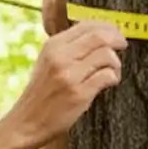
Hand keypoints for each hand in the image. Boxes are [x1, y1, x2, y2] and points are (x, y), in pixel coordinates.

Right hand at [3, 20, 125, 148]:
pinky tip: (108, 83)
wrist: (25, 123)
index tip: (115, 34)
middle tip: (122, 47)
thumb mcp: (46, 63)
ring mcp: (69, 75)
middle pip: (100, 37)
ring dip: (115, 63)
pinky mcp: (78, 93)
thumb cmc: (40, 94)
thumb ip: (67, 48)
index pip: (87, 25)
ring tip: (111, 72)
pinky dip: (113, 78)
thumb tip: (100, 34)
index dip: (108, 27)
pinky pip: (107, 76)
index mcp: (52, 46)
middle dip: (117, 40)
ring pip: (107, 55)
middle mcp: (59, 57)